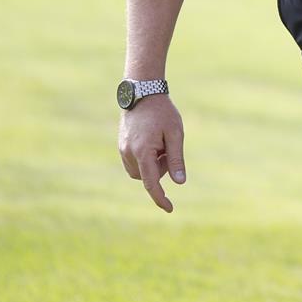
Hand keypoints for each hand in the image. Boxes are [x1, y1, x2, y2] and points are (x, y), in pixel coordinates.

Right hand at [118, 93, 185, 212]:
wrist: (142, 93)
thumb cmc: (162, 113)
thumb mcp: (175, 134)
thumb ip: (177, 159)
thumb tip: (179, 182)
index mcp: (143, 152)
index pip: (151, 183)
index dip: (160, 198)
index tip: (169, 208)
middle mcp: (129, 153)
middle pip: (147, 176)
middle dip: (160, 170)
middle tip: (169, 149)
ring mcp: (123, 149)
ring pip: (140, 171)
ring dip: (152, 164)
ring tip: (160, 143)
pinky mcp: (121, 145)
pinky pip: (134, 162)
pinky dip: (145, 159)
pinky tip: (153, 141)